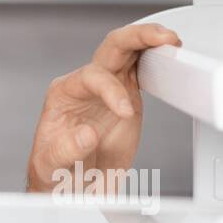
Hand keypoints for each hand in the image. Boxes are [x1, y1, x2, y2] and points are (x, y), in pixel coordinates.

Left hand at [26, 23, 180, 192]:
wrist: (71, 184)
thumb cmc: (55, 171)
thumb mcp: (52, 166)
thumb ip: (66, 150)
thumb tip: (87, 133)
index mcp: (64, 93)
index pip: (91, 76)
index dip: (111, 89)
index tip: (126, 112)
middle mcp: (85, 84)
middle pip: (110, 48)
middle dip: (134, 37)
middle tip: (159, 38)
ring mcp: (108, 87)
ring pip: (128, 51)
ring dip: (149, 40)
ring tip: (171, 39)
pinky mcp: (127, 95)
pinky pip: (142, 68)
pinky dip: (156, 58)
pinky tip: (170, 53)